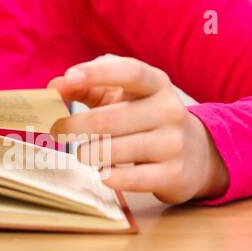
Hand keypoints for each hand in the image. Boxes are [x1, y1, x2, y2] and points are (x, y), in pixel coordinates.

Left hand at [46, 56, 229, 203]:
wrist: (196, 154)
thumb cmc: (145, 118)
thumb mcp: (122, 96)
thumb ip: (86, 87)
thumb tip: (55, 87)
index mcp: (156, 84)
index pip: (130, 72)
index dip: (97, 73)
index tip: (69, 77)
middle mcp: (169, 110)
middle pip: (110, 118)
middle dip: (75, 125)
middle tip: (57, 130)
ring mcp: (174, 143)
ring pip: (115, 150)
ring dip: (88, 153)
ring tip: (83, 153)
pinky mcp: (174, 174)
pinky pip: (130, 178)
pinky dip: (109, 176)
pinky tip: (103, 172)